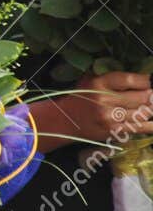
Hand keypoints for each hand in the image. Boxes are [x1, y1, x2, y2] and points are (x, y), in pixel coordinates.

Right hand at [32, 72, 152, 149]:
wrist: (65, 120)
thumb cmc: (82, 97)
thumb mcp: (92, 81)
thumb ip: (114, 79)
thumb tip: (144, 80)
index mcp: (98, 84)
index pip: (129, 80)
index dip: (146, 81)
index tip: (152, 81)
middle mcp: (104, 100)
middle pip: (141, 97)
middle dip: (151, 96)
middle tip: (152, 96)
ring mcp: (109, 117)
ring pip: (143, 112)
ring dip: (150, 109)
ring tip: (149, 106)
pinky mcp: (113, 131)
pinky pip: (140, 128)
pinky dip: (151, 125)